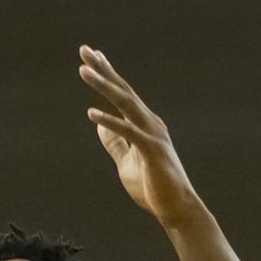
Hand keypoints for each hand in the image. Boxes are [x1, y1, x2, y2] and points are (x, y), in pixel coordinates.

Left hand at [79, 45, 205, 226]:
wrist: (176, 210)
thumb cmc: (153, 187)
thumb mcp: (127, 162)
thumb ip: (115, 143)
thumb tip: (99, 126)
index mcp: (144, 124)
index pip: (123, 94)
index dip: (108, 73)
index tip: (92, 55)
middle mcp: (150, 123)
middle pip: (123, 91)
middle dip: (103, 70)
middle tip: (84, 50)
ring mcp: (153, 135)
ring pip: (126, 104)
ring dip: (104, 86)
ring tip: (84, 71)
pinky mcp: (152, 151)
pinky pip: (128, 133)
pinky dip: (109, 122)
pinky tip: (92, 114)